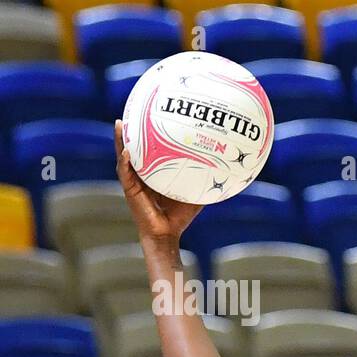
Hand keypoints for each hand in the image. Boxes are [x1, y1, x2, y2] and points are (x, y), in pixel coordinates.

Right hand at [115, 119, 201, 243]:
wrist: (168, 233)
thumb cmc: (180, 215)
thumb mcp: (194, 193)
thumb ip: (204, 181)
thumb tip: (225, 170)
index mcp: (153, 173)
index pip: (148, 149)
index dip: (147, 134)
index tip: (149, 115)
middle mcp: (141, 174)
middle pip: (133, 147)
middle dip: (130, 130)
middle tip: (131, 111)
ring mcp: (133, 181)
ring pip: (124, 156)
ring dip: (121, 140)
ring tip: (120, 124)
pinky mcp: (129, 190)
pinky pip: (125, 172)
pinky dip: (125, 161)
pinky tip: (127, 150)